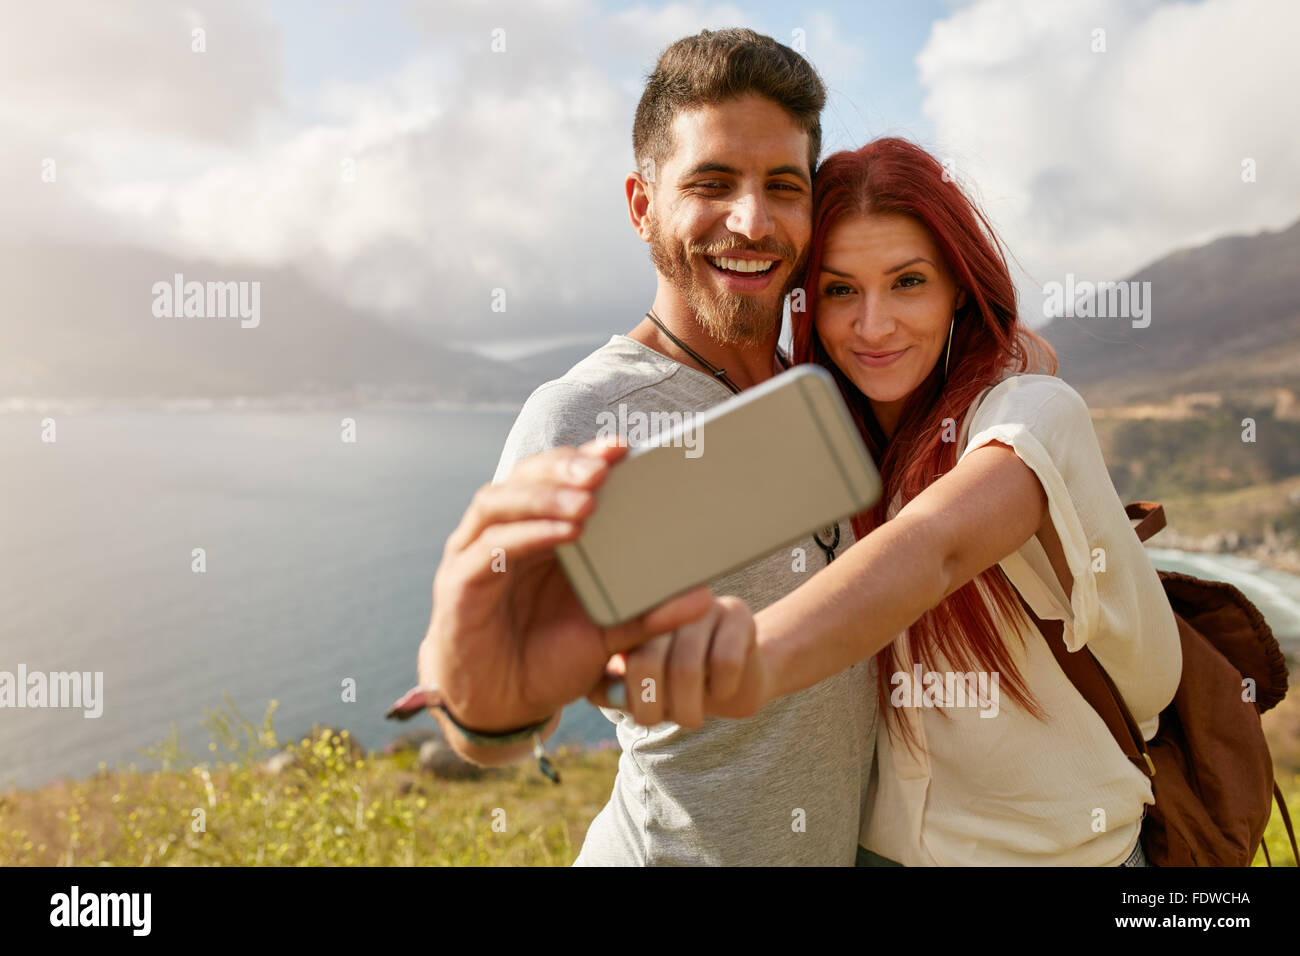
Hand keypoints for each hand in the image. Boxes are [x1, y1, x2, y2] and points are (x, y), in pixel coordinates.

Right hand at [421, 437, 716, 731]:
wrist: (500, 707)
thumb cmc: (548, 659)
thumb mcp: (606, 636)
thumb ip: (647, 614)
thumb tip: (704, 597)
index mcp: (540, 532)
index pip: (559, 478)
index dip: (587, 457)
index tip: (623, 448)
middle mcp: (505, 532)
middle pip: (528, 477)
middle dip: (566, 465)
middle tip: (604, 468)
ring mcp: (476, 554)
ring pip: (500, 502)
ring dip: (544, 496)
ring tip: (587, 500)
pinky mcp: (459, 585)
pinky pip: (490, 549)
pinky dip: (526, 535)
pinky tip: (562, 535)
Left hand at [587, 594, 768, 726]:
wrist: (736, 683)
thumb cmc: (680, 687)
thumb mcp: (641, 691)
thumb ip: (611, 689)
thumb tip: (592, 691)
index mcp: (633, 617)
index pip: (616, 657)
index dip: (630, 695)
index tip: (646, 714)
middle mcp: (663, 604)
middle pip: (647, 662)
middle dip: (654, 707)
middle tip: (665, 722)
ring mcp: (700, 604)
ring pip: (685, 666)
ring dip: (688, 708)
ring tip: (692, 718)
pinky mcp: (738, 614)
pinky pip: (725, 662)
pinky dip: (721, 690)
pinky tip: (722, 692)